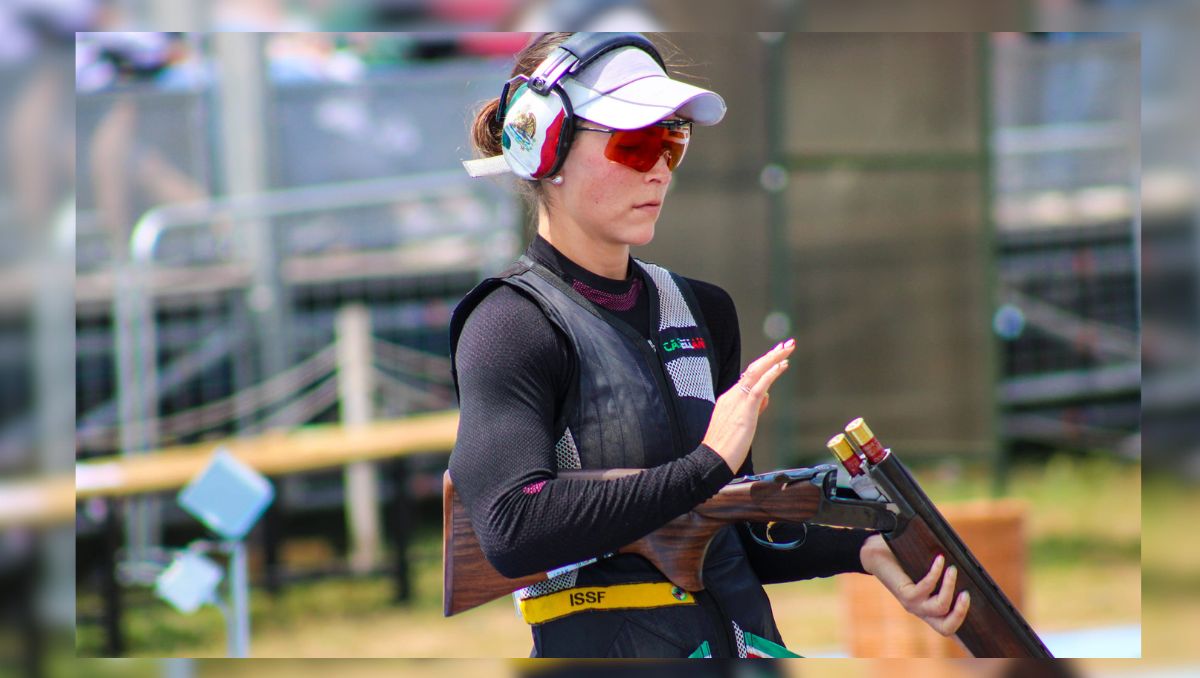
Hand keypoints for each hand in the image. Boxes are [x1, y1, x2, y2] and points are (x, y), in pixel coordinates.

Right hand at [702, 338, 794, 472]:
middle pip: (754, 369)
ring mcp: (737, 400)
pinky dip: (771, 373)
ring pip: (756, 372)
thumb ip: (753, 409)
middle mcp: (732, 395)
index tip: (776, 355)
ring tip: (788, 349)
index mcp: (729, 399)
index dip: (764, 364)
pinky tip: (782, 364)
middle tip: (787, 344)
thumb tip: (765, 396)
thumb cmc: (724, 449)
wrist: (712, 460)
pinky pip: (759, 386)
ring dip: (774, 358)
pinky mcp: (745, 409)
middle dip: (771, 355)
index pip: (749, 377)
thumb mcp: (741, 426)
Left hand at [859, 534, 970, 636]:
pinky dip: (936, 573)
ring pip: (940, 607)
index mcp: (929, 611)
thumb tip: (967, 570)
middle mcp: (921, 612)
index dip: (962, 635)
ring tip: (953, 569)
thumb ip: (942, 577)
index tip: (976, 635)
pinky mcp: (904, 594)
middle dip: (961, 613)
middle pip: (947, 628)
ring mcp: (912, 605)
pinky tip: (939, 559)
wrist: (876, 557)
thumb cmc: (904, 563)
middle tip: (967, 593)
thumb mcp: (925, 573)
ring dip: (950, 587)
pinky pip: (926, 588)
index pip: (948, 629)